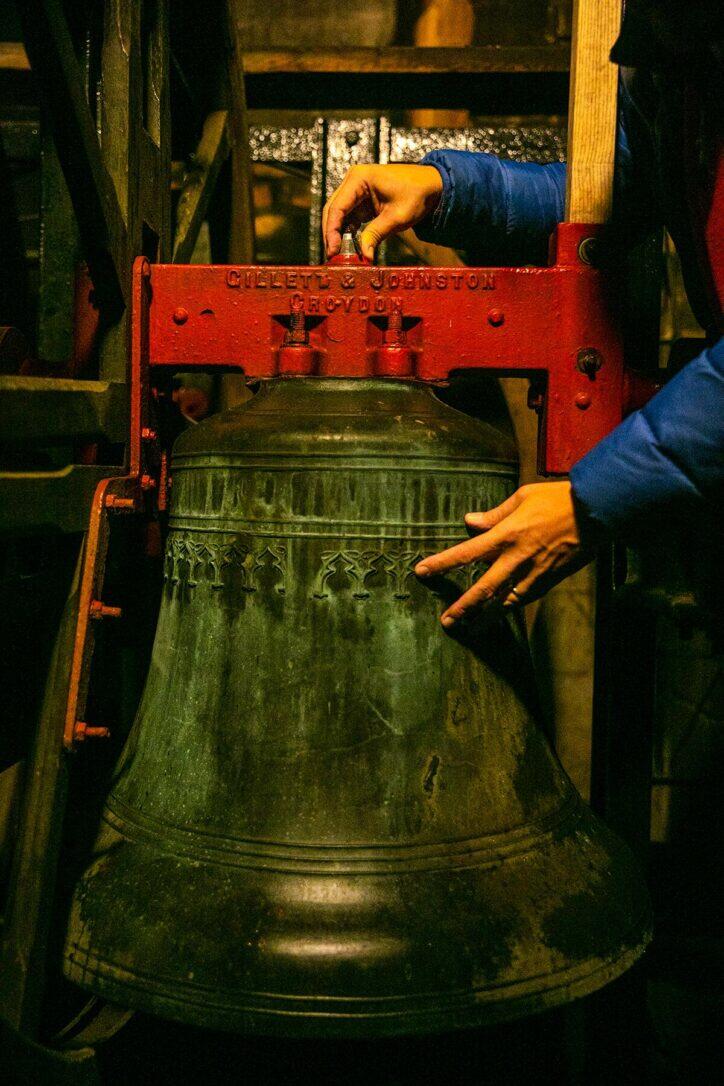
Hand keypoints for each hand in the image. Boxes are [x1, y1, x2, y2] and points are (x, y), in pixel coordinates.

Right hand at [323, 164, 442, 260]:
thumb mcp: (397, 217)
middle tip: (332, 256)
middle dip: (331, 234)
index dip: (331, 232)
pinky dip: (347, 231)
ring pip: (339, 215)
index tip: (332, 251)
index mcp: (359, 178)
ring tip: (339, 254)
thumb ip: (376, 235)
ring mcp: (357, 190)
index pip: (337, 207)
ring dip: (338, 234)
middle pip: (333, 210)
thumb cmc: (417, 193)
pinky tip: (348, 246)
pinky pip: (349, 217)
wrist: (432, 185)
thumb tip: (364, 256)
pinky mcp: (362, 200)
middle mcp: (354, 181)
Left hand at [414, 481, 590, 625]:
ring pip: (506, 602)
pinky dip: (511, 609)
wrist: (597, 511)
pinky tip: (501, 615)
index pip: (467, 552)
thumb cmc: (558, 499)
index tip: (422, 572)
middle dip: (463, 607)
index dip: (442, 564)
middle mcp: (518, 557)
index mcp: (507, 534)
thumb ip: (494, 514)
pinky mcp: (551, 580)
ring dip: (487, 618)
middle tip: (446, 621)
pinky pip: (526, 598)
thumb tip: (469, 522)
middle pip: (484, 588)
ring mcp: (535, 572)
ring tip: (471, 631)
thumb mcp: (523, 498)